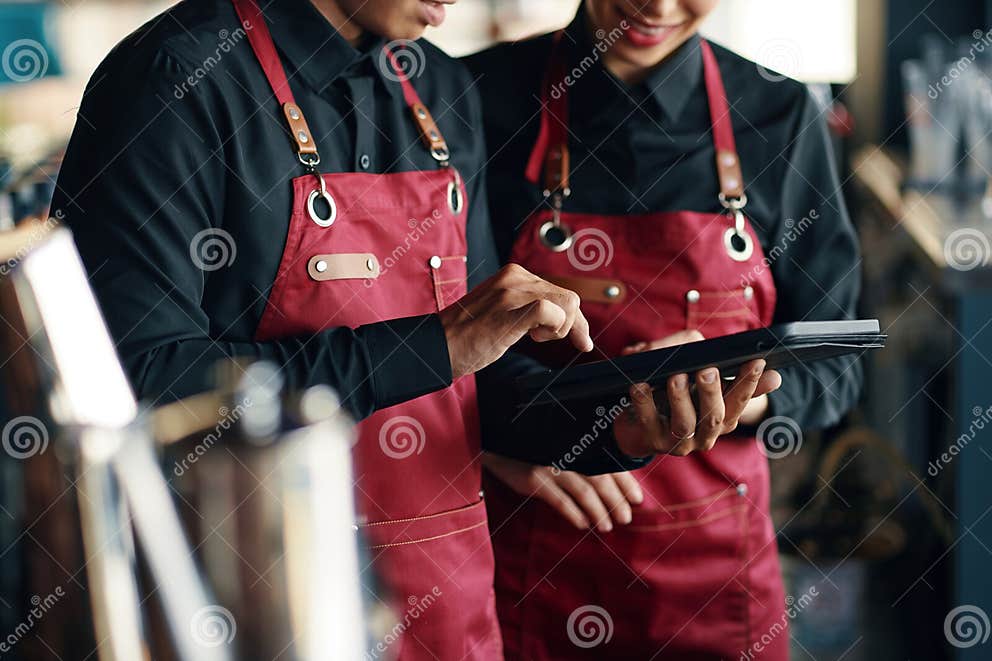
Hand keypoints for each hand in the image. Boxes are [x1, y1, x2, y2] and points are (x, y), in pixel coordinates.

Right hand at [440, 263, 592, 378]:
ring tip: (535, 338)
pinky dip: (554, 329)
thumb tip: (556, 318)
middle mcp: (515, 277)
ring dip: (561, 328)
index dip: (575, 318)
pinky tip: (534, 337)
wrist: (437, 346)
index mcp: (512, 275)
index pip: (559, 291)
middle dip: (576, 326)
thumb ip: (525, 308)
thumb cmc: (466, 336)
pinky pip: (552, 312)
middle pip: (569, 297)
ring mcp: (512, 292)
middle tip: (570, 344)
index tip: (580, 339)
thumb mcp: (500, 312)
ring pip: (566, 303)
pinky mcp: (511, 309)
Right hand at [482, 453, 642, 531]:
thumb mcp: (560, 446)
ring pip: (583, 491)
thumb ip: (583, 458)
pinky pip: (559, 500)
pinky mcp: (532, 478)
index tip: (638, 499)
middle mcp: (567, 451)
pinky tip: (583, 525)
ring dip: (599, 512)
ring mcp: (550, 464)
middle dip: (616, 501)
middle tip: (625, 518)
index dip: (626, 482)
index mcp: (578, 442)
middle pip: (601, 478)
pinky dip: (573, 513)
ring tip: (607, 527)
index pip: (610, 463)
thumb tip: (614, 483)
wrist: (496, 441)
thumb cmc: (534, 445)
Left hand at [613, 330, 781, 456]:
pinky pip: (648, 421)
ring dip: (680, 399)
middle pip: (715, 417)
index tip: (756, 361)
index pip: (741, 401)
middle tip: (708, 370)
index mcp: (724, 418)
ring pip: (684, 424)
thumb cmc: (676, 395)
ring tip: (676, 377)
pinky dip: (644, 402)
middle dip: (712, 392)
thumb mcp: (702, 381)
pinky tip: (640, 385)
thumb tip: (774, 377)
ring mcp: (680, 442)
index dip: (750, 383)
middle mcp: (706, 434)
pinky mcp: (652, 440)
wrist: (639, 426)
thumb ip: (726, 371)